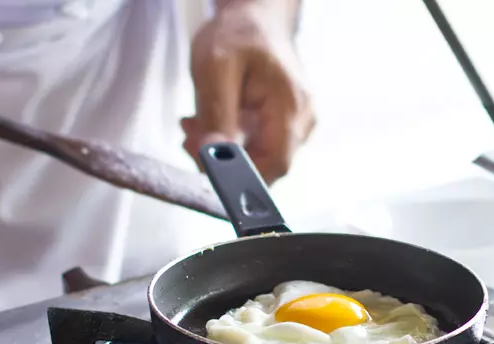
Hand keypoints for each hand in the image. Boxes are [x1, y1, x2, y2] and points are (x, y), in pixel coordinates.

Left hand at [183, 0, 314, 183]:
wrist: (256, 17)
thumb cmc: (240, 34)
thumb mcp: (215, 69)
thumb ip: (216, 115)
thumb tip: (214, 157)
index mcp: (291, 108)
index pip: (275, 166)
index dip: (241, 177)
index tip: (207, 164)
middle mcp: (302, 121)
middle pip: (264, 166)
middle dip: (224, 160)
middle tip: (191, 136)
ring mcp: (296, 124)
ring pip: (257, 159)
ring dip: (223, 149)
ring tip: (197, 123)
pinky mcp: (284, 125)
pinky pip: (256, 147)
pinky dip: (230, 141)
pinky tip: (213, 121)